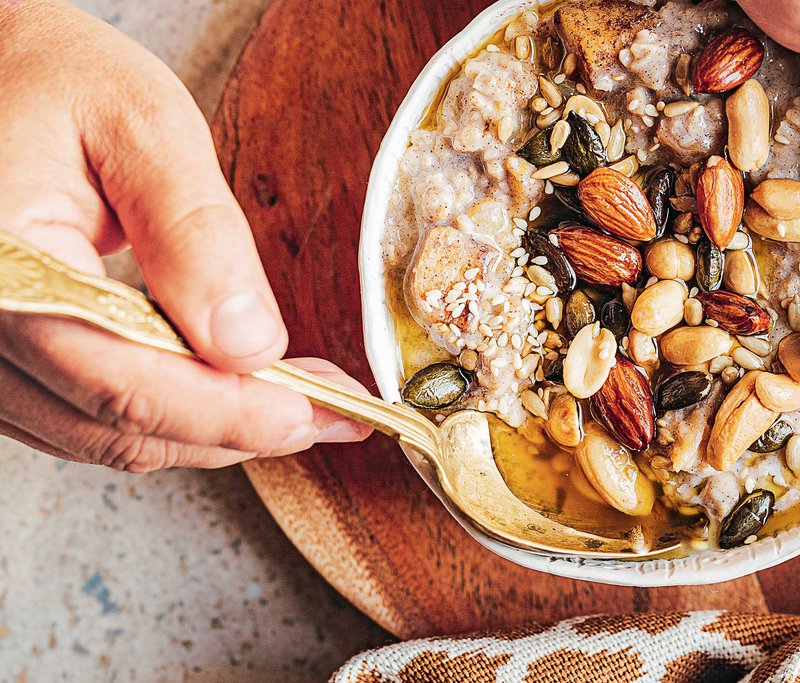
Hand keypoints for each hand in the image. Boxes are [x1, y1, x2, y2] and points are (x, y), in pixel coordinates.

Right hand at [0, 1, 370, 470]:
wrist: (0, 77)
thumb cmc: (60, 83)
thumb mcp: (144, 127)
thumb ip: (196, 234)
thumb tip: (249, 342)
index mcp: (2, 266)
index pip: (121, 380)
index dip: (229, 414)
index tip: (312, 413)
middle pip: (117, 424)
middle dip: (235, 429)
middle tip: (325, 411)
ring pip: (104, 436)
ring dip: (207, 431)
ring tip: (292, 401)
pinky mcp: (4, 359)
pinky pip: (85, 417)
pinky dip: (166, 415)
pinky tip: (225, 392)